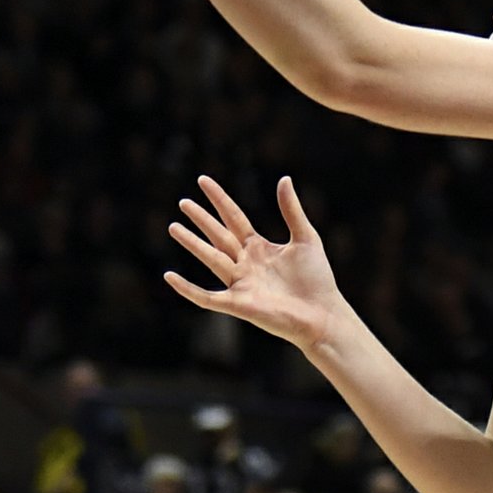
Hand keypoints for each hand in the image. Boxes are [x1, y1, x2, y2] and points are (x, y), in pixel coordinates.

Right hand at [164, 177, 349, 356]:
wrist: (323, 314)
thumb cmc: (317, 279)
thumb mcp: (306, 237)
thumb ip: (291, 210)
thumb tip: (284, 178)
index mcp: (259, 247)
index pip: (233, 218)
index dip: (219, 199)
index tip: (203, 181)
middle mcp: (246, 264)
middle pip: (218, 236)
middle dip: (201, 219)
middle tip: (183, 203)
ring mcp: (240, 284)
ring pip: (210, 259)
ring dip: (192, 244)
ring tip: (173, 227)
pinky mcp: (238, 305)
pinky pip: (207, 298)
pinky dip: (188, 289)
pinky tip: (169, 276)